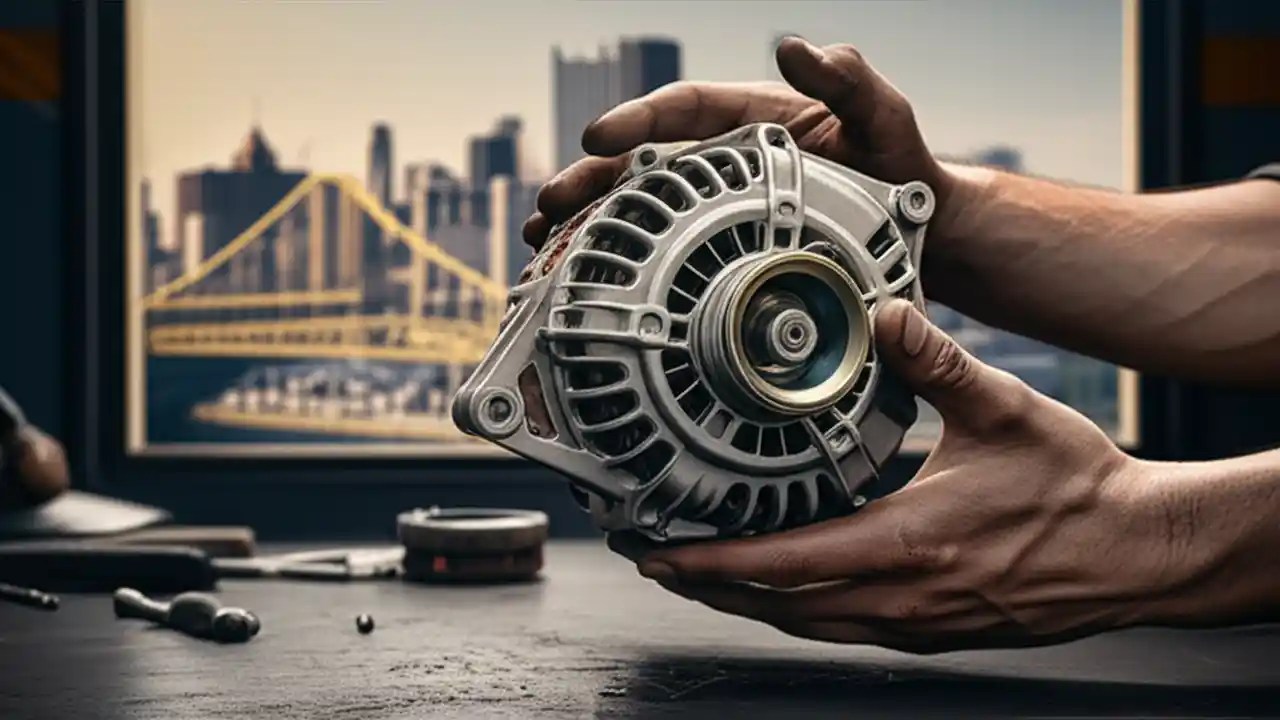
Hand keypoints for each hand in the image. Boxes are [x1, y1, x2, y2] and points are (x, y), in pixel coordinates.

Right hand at [524, 37, 965, 249]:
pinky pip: (664, 245)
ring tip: (543, 244)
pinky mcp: (723, 246)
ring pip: (641, 206)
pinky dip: (621, 258)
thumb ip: (848, 79)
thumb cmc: (900, 170)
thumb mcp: (883, 119)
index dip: (637, 120)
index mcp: (753, 119)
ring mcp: (721, 204)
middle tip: (550, 203)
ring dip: (589, 223)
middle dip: (591, 181)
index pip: (683, 110)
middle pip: (643, 162)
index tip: (597, 138)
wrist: (917, 235)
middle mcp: (727, 158)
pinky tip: (586, 279)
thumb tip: (792, 46)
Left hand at [612, 299, 1181, 653]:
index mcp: (908, 543)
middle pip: (778, 605)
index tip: (662, 551)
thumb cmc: (1078, 488)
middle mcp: (904, 597)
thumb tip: (886, 311)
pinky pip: (846, 629)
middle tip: (659, 559)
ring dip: (750, 603)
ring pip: (809, 624)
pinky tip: (786, 590)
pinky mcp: (936, 631)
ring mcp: (919, 623)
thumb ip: (936, 361)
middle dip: (710, 586)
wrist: (1140, 552)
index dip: (712, 561)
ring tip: (704, 576)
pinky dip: (801, 610)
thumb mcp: (1003, 410)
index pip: (783, 562)